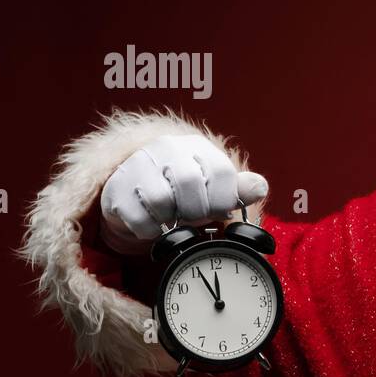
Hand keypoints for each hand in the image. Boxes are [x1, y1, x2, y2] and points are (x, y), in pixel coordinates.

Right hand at [100, 134, 267, 252]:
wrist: (137, 189)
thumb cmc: (183, 189)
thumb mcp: (215, 185)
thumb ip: (239, 188)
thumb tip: (259, 188)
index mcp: (196, 146)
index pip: (221, 171)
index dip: (225, 199)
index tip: (221, 211)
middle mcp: (165, 148)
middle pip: (189, 181)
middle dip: (197, 210)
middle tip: (196, 217)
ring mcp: (137, 166)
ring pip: (161, 199)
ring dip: (172, 219)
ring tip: (173, 218)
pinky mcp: (116, 189)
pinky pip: (138, 218)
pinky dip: (150, 230)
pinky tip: (155, 224)